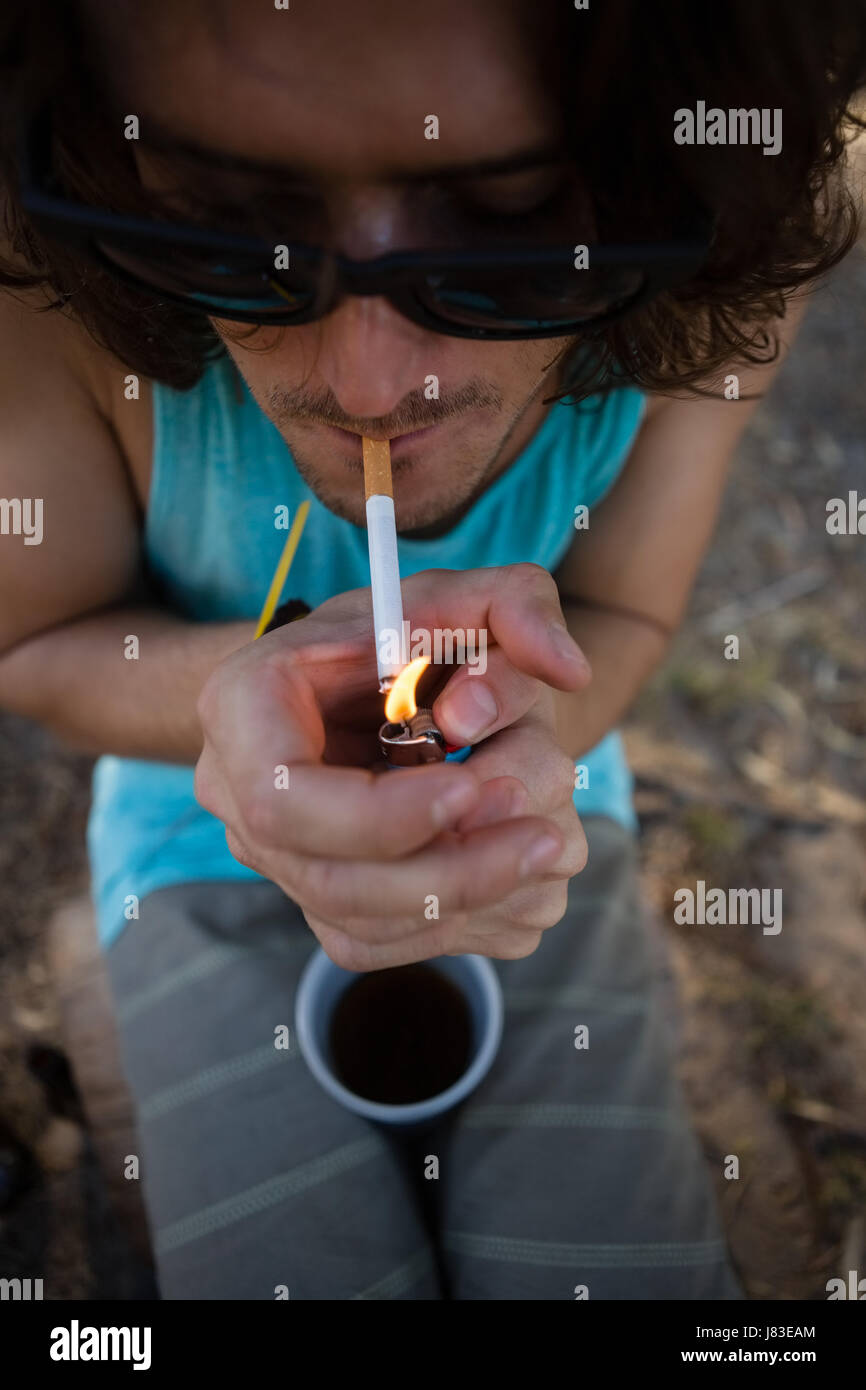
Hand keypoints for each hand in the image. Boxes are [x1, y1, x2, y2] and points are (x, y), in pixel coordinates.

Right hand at [194, 564, 589, 969]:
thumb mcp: (468, 594)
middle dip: (450, 870)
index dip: (382, 814)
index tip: (474, 784)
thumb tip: (566, 671)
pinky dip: (467, 917)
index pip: (284, 798)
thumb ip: (520, 604)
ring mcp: (276, 859)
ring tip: (549, 839)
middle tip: (545, 834)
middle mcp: (240, 794)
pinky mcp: (319, 904)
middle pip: (330, 881)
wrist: (385, 684)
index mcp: (247, 704)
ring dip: (472, 897)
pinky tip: (516, 867)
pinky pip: (390, 944)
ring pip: (365, 926)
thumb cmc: (417, 636)